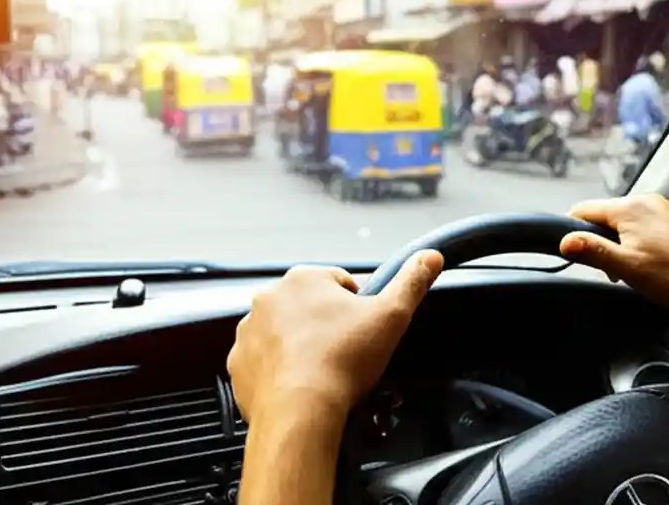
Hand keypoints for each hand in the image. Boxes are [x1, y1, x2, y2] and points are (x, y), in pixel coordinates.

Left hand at [227, 251, 442, 422]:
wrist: (300, 411)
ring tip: (322, 372)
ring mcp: (249, 332)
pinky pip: (263, 361)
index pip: (339, 284)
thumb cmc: (343, 360)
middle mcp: (269, 298)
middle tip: (345, 354)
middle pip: (309, 307)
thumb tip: (430, 257)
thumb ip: (412, 281)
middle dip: (327, 326)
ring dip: (301, 346)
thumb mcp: (391, 315)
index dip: (358, 308)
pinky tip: (300, 385)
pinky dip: (280, 371)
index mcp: (304, 278)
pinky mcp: (237, 364)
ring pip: (284, 333)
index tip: (363, 332)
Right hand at [560, 194, 668, 313]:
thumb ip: (592, 251)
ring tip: (638, 271)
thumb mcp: (627, 267)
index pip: (584, 210)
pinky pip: (647, 227)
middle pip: (606, 217)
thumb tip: (564, 241)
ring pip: (627, 223)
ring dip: (623, 245)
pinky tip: (655, 265)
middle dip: (602, 243)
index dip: (573, 232)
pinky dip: (642, 243)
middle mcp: (647, 200)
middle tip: (614, 272)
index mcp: (630, 207)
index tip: (575, 254)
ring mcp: (666, 208)